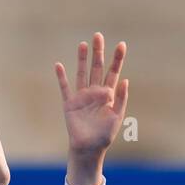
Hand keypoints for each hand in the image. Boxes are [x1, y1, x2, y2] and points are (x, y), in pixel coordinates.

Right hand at [55, 32, 128, 184]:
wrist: (89, 148)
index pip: (113, 72)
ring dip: (82, 59)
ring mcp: (81, 96)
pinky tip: (59, 65)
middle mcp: (94, 92)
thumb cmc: (104, 135)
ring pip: (82, 73)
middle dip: (98, 52)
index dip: (117, 59)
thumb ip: (120, 99)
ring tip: (83, 44)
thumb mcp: (117, 116)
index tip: (121, 45)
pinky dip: (61, 77)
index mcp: (108, 94)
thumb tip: (125, 80)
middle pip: (97, 68)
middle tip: (98, 35)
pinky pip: (65, 88)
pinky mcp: (70, 104)